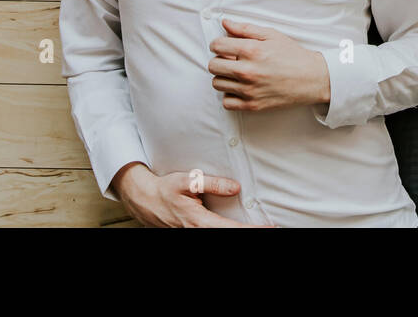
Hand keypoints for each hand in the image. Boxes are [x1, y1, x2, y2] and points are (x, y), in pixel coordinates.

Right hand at [112, 161, 264, 226]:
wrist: (144, 200)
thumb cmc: (166, 189)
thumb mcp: (187, 181)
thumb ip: (212, 183)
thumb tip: (236, 188)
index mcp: (198, 221)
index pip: (231, 229)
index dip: (251, 230)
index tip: (270, 228)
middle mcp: (196, 232)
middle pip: (228, 236)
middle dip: (250, 233)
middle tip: (273, 229)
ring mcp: (193, 235)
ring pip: (220, 236)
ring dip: (240, 232)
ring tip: (260, 228)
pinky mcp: (192, 233)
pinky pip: (213, 234)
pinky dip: (228, 230)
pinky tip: (241, 226)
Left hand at [208, 19, 331, 110]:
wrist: (313, 79)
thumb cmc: (293, 55)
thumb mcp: (271, 35)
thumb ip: (245, 29)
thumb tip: (225, 23)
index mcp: (251, 50)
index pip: (216, 46)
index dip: (218, 43)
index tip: (224, 46)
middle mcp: (247, 71)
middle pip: (213, 65)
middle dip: (219, 59)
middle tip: (230, 59)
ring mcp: (249, 90)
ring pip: (217, 83)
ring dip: (224, 77)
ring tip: (236, 73)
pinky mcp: (252, 105)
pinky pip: (226, 102)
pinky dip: (230, 95)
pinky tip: (240, 87)